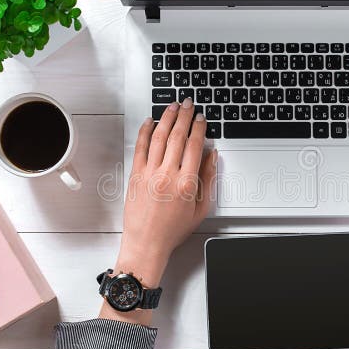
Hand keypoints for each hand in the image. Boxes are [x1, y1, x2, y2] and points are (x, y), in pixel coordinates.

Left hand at [100, 98, 216, 323]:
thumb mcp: (200, 209)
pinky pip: (140, 147)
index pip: (195, 146)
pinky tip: (149, 122)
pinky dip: (144, 132)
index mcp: (187, 183)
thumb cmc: (172, 231)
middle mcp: (167, 175)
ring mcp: (149, 174)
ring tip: (172, 107)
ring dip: (166, 118)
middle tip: (188, 104)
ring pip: (158, 137)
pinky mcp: (136, 175)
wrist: (146, 244)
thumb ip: (208, 179)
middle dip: (184, 116)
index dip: (199, 128)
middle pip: (177, 136)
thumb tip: (212, 157)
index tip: (201, 118)